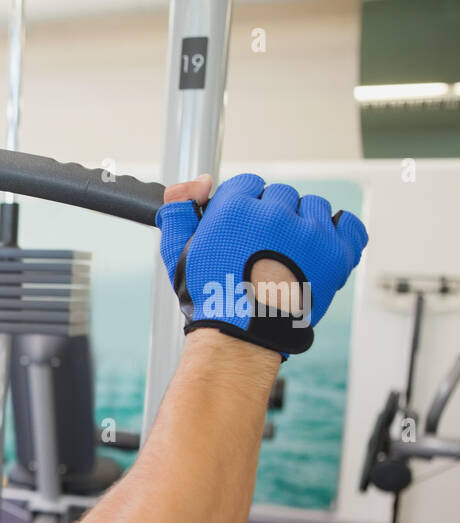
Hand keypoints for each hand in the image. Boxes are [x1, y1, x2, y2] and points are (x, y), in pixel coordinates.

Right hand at [156, 174, 367, 356]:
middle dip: (270, 218)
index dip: (242, 208)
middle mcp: (275, 215)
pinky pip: (349, 224)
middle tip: (260, 249)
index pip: (248, 184)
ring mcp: (309, 234)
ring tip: (285, 256)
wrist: (239, 337)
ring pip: (312, 207)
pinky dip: (338, 233)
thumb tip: (204, 181)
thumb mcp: (177, 250)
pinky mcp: (335, 254)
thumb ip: (180, 209)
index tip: (240, 232)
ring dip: (301, 225)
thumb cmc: (209, 297)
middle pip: (281, 195)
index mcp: (236, 209)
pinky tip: (319, 247)